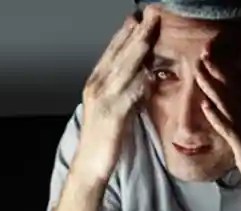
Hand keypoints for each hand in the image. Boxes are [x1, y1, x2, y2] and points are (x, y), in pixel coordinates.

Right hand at [73, 7, 161, 183]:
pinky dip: (139, 81)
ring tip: (150, 32)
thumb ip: (129, 89)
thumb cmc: (105, 138)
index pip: (112, 52)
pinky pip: (128, 94)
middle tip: (150, 16)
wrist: (90, 164)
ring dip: (137, 49)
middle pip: (118, 55)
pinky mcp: (112, 115)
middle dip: (135, 34)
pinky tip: (149, 70)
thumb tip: (147, 75)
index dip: (125, 34)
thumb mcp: (117, 107)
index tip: (139, 17)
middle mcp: (97, 87)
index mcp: (96, 83)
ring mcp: (103, 100)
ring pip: (123, 68)